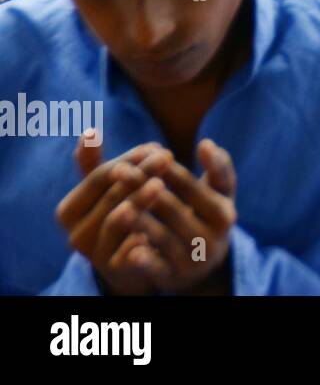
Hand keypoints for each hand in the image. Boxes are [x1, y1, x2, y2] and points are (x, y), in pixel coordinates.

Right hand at [55, 135, 172, 295]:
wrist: (131, 264)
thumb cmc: (119, 213)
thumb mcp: (108, 190)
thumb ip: (96, 164)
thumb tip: (89, 131)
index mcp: (69, 210)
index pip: (99, 176)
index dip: (129, 158)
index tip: (156, 146)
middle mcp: (75, 234)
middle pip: (111, 195)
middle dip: (140, 173)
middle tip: (166, 156)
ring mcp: (94, 254)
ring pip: (116, 222)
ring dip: (138, 201)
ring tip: (161, 184)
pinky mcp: (115, 271)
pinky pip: (126, 254)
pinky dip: (140, 239)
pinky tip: (159, 224)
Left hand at [129, 140, 236, 293]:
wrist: (205, 264)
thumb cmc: (206, 215)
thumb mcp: (217, 193)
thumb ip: (217, 167)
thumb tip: (207, 143)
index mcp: (223, 210)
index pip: (193, 186)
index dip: (170, 170)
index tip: (149, 150)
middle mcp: (214, 236)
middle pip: (174, 209)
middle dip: (144, 187)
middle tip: (118, 169)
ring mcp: (195, 258)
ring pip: (163, 236)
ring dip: (139, 220)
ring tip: (117, 206)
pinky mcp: (176, 276)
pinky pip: (158, 267)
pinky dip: (145, 259)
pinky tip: (129, 249)